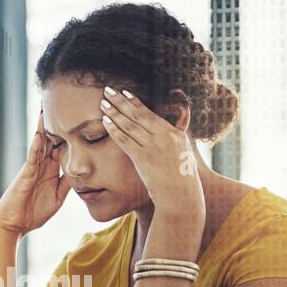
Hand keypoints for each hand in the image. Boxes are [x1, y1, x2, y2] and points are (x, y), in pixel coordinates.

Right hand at [0, 108, 72, 236]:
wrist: (14, 225)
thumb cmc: (33, 212)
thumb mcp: (58, 198)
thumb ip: (67, 184)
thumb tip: (80, 173)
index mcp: (50, 169)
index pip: (61, 146)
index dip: (69, 132)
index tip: (77, 117)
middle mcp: (41, 164)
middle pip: (51, 138)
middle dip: (55, 121)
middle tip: (60, 101)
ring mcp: (32, 168)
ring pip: (40, 143)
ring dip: (43, 126)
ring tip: (46, 108)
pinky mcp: (25, 175)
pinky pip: (32, 158)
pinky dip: (36, 146)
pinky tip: (40, 135)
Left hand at [99, 86, 203, 216]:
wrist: (181, 197)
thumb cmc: (182, 180)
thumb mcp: (184, 155)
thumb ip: (176, 139)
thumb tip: (175, 130)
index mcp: (175, 134)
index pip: (151, 114)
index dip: (135, 102)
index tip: (124, 93)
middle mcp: (165, 137)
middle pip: (138, 115)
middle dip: (121, 101)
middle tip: (108, 89)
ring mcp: (154, 147)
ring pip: (130, 125)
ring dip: (115, 112)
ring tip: (103, 103)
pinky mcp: (144, 158)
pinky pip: (126, 141)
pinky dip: (115, 130)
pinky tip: (105, 121)